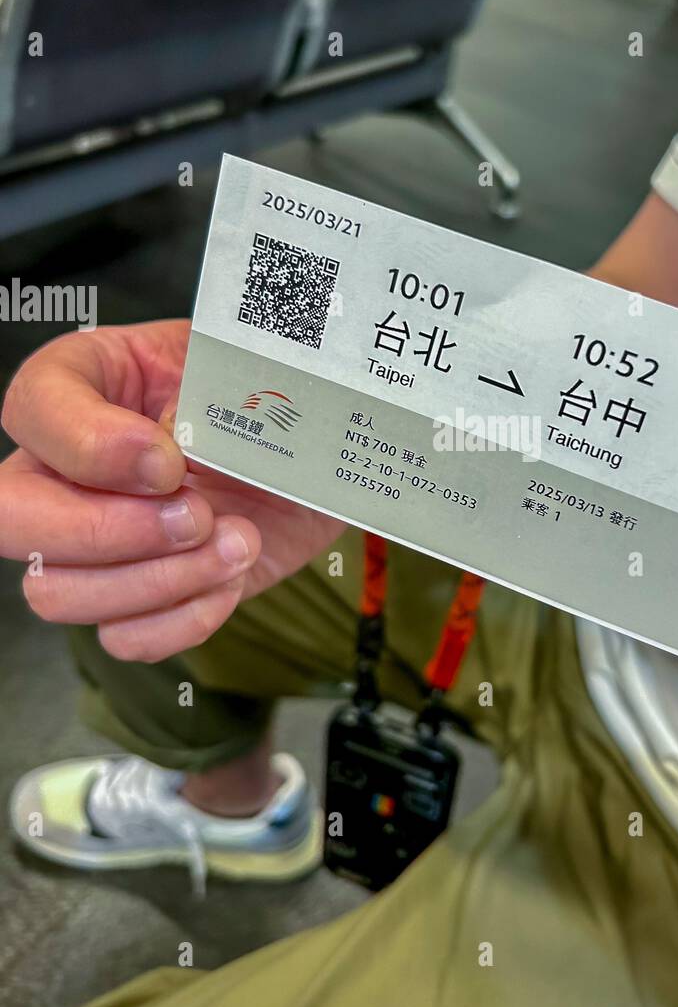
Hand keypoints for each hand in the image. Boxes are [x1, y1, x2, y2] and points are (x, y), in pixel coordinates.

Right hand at [0, 320, 345, 662]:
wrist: (318, 448)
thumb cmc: (264, 394)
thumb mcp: (232, 369)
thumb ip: (190, 402)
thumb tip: (158, 465)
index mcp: (79, 383)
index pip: (30, 411)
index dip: (92, 448)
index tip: (170, 461)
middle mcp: (64, 467)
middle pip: (13, 520)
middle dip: (106, 531)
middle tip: (196, 516)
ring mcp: (94, 541)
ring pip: (58, 593)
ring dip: (158, 580)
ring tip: (237, 542)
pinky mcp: (141, 598)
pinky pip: (122, 637)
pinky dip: (184, 619)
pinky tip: (231, 576)